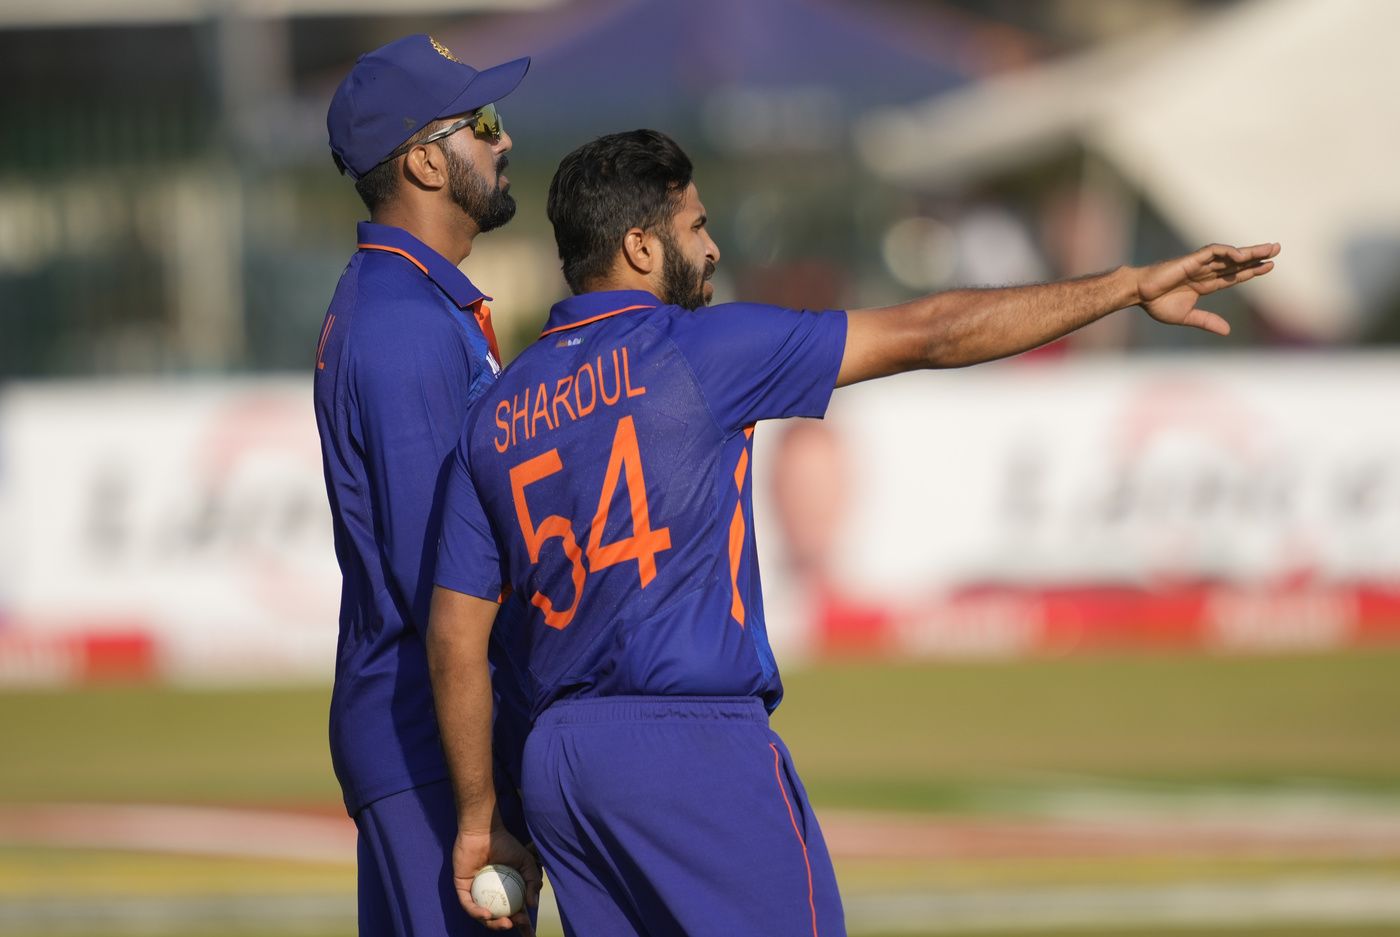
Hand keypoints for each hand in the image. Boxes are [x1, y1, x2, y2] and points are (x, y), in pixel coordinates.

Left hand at [453, 824, 543, 933]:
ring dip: (494, 923)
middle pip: (499, 917)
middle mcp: (491, 894)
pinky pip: (468, 905)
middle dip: (509, 924)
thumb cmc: (506, 844)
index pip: (515, 911)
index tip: (530, 934)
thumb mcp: (526, 863)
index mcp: (506, 891)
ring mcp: (476, 893)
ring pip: (483, 916)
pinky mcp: (462, 889)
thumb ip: (533, 882)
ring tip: (506, 922)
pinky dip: (477, 912)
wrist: (485, 831)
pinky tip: (487, 914)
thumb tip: (533, 905)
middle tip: (517, 923)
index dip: (523, 925)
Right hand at [1135, 242, 1279, 334]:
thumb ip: (1206, 321)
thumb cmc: (1156, 304)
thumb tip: (1227, 331)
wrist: (1138, 294)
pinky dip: (1228, 251)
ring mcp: (1200, 264)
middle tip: (1277, 249)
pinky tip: (1241, 255)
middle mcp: (1205, 271)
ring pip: (1230, 255)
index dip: (1251, 271)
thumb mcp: (1186, 316)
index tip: (1270, 266)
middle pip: (1236, 262)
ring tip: (1270, 248)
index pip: (1233, 275)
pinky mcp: (1192, 259)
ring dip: (1250, 251)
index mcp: (1205, 284)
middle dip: (1257, 256)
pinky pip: (1213, 251)